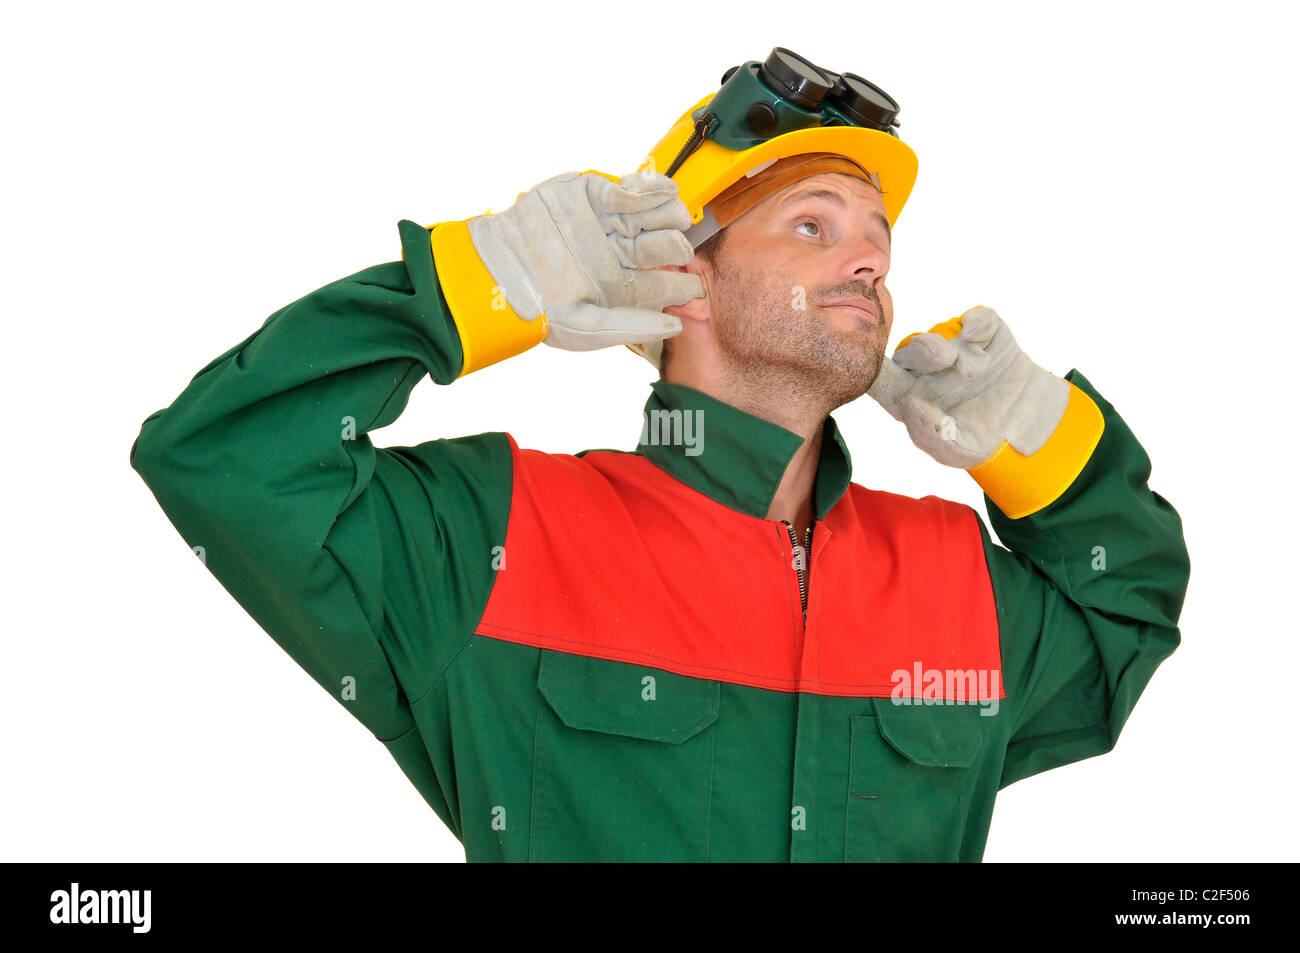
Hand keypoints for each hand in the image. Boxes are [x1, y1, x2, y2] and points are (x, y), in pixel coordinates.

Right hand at [466, 170, 704, 350]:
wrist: (495, 270)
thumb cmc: (537, 308)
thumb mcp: (586, 327)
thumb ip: (632, 325)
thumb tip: (676, 326)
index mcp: (619, 286)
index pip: (659, 284)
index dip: (680, 284)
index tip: (695, 286)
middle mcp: (616, 253)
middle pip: (658, 247)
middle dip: (674, 245)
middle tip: (680, 247)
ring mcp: (605, 222)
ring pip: (647, 215)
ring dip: (666, 213)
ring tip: (675, 213)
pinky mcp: (590, 194)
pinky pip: (625, 190)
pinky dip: (645, 188)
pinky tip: (663, 189)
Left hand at [866, 306, 1068, 468]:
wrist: (1029, 427)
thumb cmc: (982, 441)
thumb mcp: (955, 451)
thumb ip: (927, 434)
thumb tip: (910, 404)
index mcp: (908, 394)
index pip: (880, 378)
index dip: (871, 366)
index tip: (873, 361)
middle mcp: (925, 368)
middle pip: (909, 350)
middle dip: (924, 350)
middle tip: (944, 359)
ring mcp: (955, 347)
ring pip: (941, 333)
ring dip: (957, 349)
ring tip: (975, 373)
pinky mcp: (984, 333)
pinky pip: (975, 318)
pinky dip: (976, 321)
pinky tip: (976, 334)